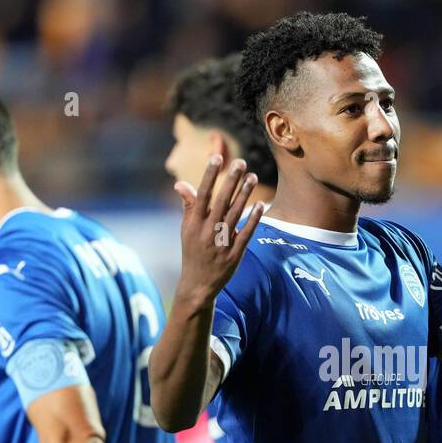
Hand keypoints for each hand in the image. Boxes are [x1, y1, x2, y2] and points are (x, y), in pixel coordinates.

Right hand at [173, 155, 265, 305]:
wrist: (198, 284)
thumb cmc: (193, 252)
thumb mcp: (186, 230)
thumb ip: (188, 206)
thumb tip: (180, 184)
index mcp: (193, 224)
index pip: (202, 195)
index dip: (209, 176)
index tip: (216, 158)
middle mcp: (206, 232)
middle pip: (221, 202)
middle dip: (230, 181)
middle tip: (241, 162)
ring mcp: (221, 243)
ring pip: (235, 214)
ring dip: (244, 195)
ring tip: (252, 177)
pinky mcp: (234, 254)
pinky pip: (245, 233)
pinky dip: (253, 219)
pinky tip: (261, 204)